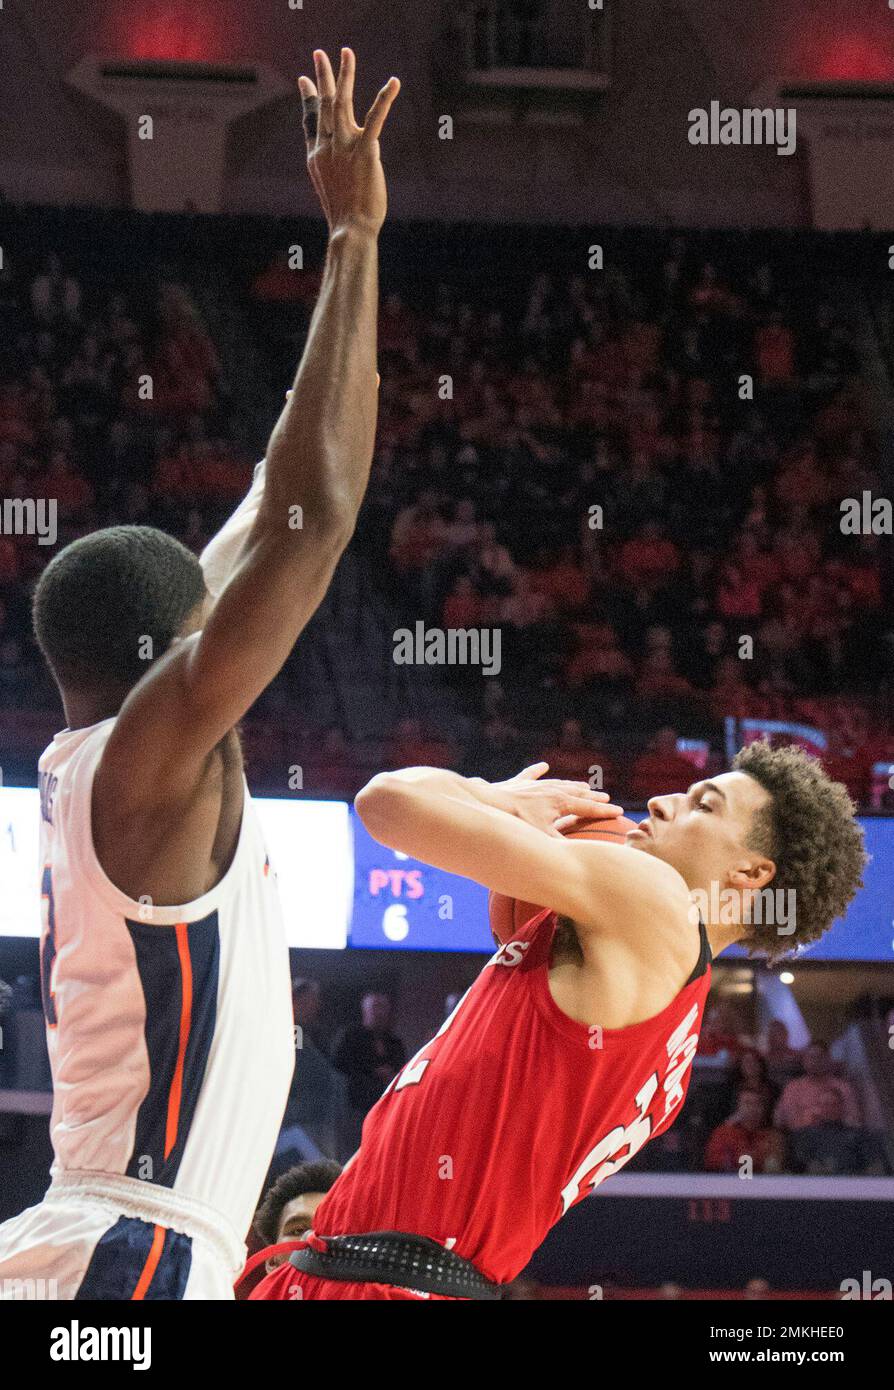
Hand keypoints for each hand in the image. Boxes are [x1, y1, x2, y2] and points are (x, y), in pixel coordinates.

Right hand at [298, 48, 399, 235]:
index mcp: (317, 156)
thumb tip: (340, 157)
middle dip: (322, 76)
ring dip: (345, 75)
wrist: (350, 229)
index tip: (305, 80)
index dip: (308, 98)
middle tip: (320, 53)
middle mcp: (327, 147)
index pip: (310, 121)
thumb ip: (333, 166)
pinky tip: (393, 83)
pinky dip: (385, 99)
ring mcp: (345, 148)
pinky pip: (375, 119)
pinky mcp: (366, 152)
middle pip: (323, 104)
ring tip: (346, 52)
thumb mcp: (331, 187)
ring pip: (342, 103)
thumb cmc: (343, 215)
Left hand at [486, 762, 622, 837]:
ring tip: (584, 785)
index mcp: (560, 802)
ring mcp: (535, 785)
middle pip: (577, 793)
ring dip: (573, 785)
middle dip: (593, 796)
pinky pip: (531, 774)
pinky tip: (543, 766)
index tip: (619, 812)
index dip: (604, 810)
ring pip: (560, 783)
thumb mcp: (543, 837)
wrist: (489, 803)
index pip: (587, 807)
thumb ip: (563, 846)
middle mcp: (551, 790)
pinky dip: (538, 770)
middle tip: (606, 797)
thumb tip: (581, 855)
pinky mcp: (518, 784)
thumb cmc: (517, 822)